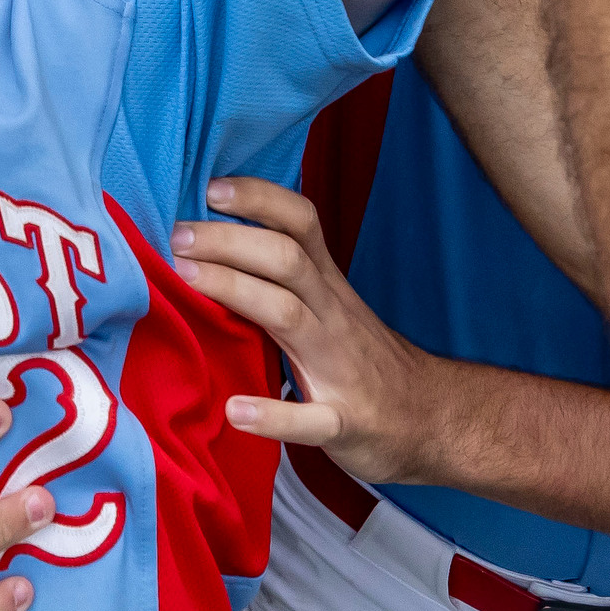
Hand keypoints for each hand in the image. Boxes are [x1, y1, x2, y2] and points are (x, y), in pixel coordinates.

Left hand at [171, 176, 438, 483]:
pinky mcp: (344, 423)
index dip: (258, 198)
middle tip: (176, 237)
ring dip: (236, 291)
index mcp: (327, 286)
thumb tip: (211, 240)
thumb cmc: (360, 358)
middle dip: (229, 240)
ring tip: (186, 280)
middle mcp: (333, 316)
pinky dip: (272, 416)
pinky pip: (311, 419)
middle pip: (285, 259)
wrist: (433, 420)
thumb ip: (281, 277)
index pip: (300, 223)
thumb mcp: (329, 306)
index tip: (209, 187)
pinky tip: (235, 410)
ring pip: (289, 316)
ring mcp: (340, 369)